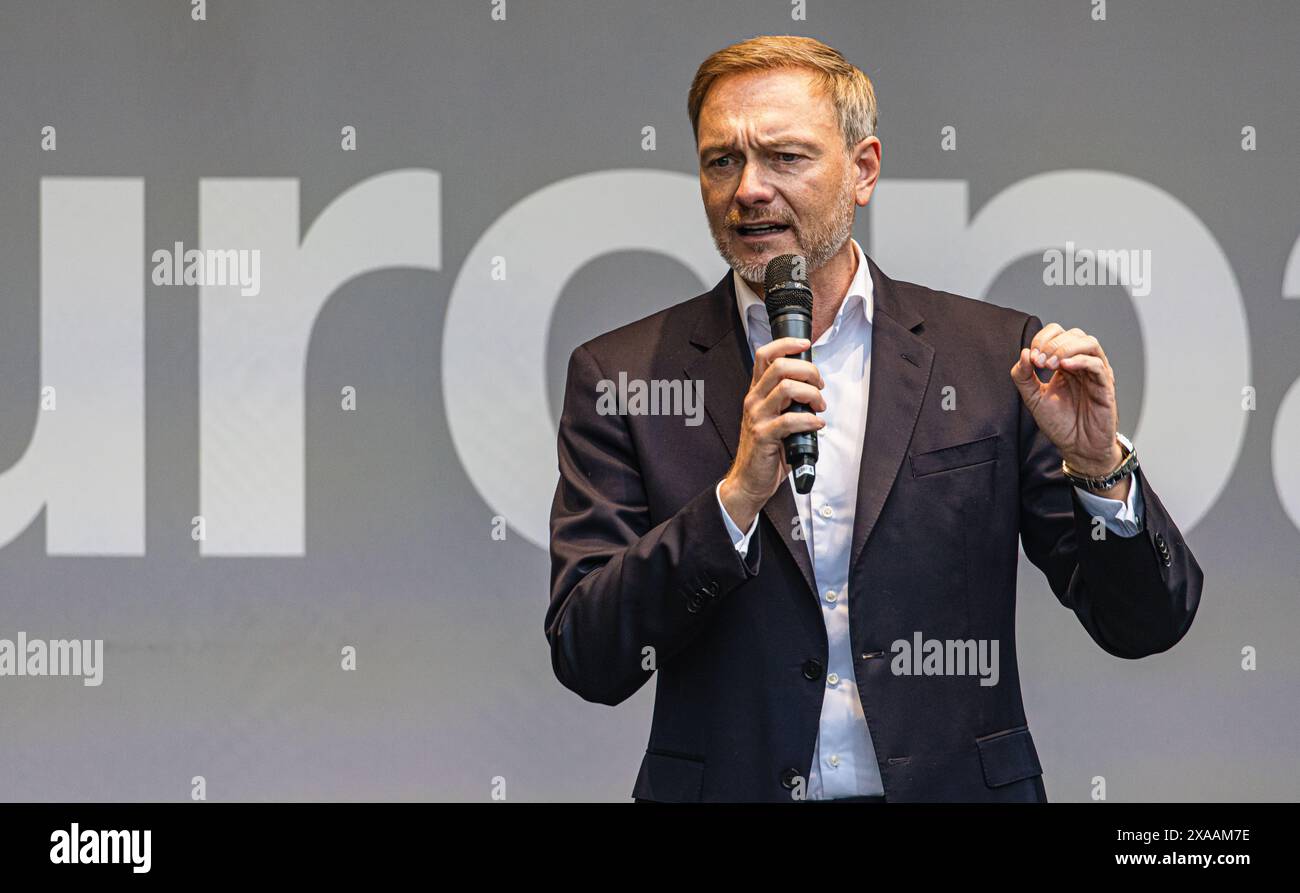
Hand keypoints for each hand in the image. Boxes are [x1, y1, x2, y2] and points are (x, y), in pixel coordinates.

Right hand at [720, 337, 826, 529]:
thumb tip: (815, 388)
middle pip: (780, 366)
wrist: (748, 481)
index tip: (805, 344)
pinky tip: (816, 425)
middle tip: (819, 386)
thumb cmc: (766, 451)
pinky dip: (810, 420)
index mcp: (756, 392)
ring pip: (788, 388)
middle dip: (808, 371)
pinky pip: (791, 420)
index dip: (786, 344)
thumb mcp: (774, 418)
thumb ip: (788, 402)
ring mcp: (757, 417)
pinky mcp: (764, 436)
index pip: (765, 355)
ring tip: (819, 407)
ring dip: (812, 395)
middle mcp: (754, 400)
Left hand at [1010, 323, 1123, 480]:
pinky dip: (1081, 361)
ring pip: (1089, 343)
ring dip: (1066, 349)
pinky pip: (1098, 365)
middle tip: (1040, 363)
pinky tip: (1065, 367)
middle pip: (1075, 334)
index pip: (1058, 333)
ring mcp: (1096, 374)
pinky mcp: (1106, 386)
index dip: (1043, 339)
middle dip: (1053, 344)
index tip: (1032, 358)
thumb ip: (1023, 376)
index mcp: (1066, 363)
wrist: (1077, 447)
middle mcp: (1082, 365)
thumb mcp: (1033, 398)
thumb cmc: (1060, 423)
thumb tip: (1024, 352)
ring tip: (1051, 364)